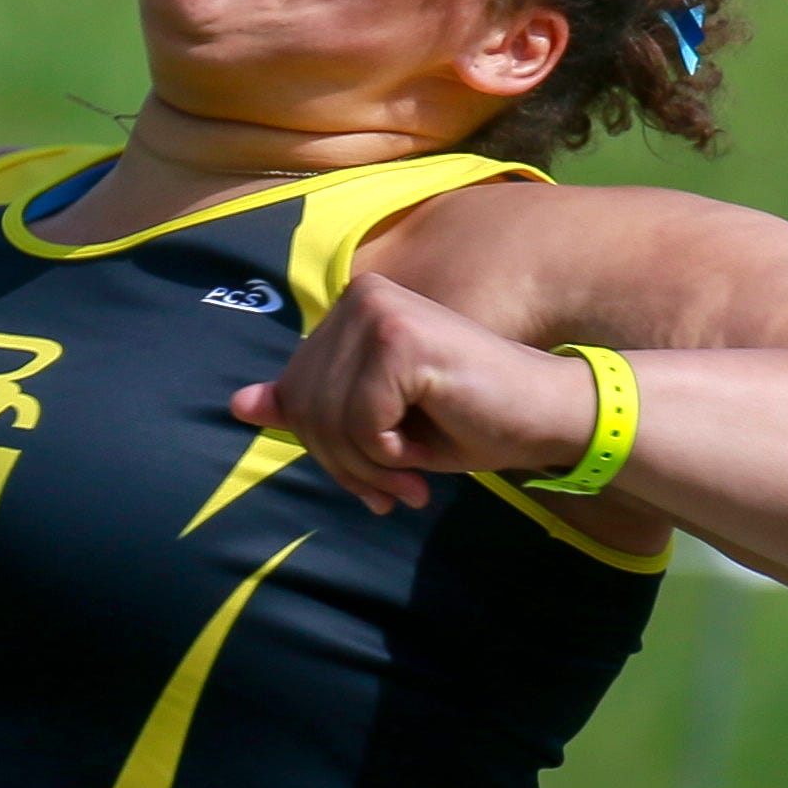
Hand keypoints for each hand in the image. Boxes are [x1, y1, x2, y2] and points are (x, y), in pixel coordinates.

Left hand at [229, 273, 600, 516]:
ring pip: (327, 417)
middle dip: (343, 464)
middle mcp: (359, 295)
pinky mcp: (399, 339)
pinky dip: (387, 454)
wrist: (549, 416)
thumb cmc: (470, 420)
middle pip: (304, 405)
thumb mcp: (379, 421)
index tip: (370, 480)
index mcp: (352, 306)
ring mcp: (378, 312)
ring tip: (407, 478)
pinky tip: (421, 453)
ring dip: (366, 466)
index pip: (295, 390)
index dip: (324, 448)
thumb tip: (239, 405)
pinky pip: (359, 422)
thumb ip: (315, 407)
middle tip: (389, 492)